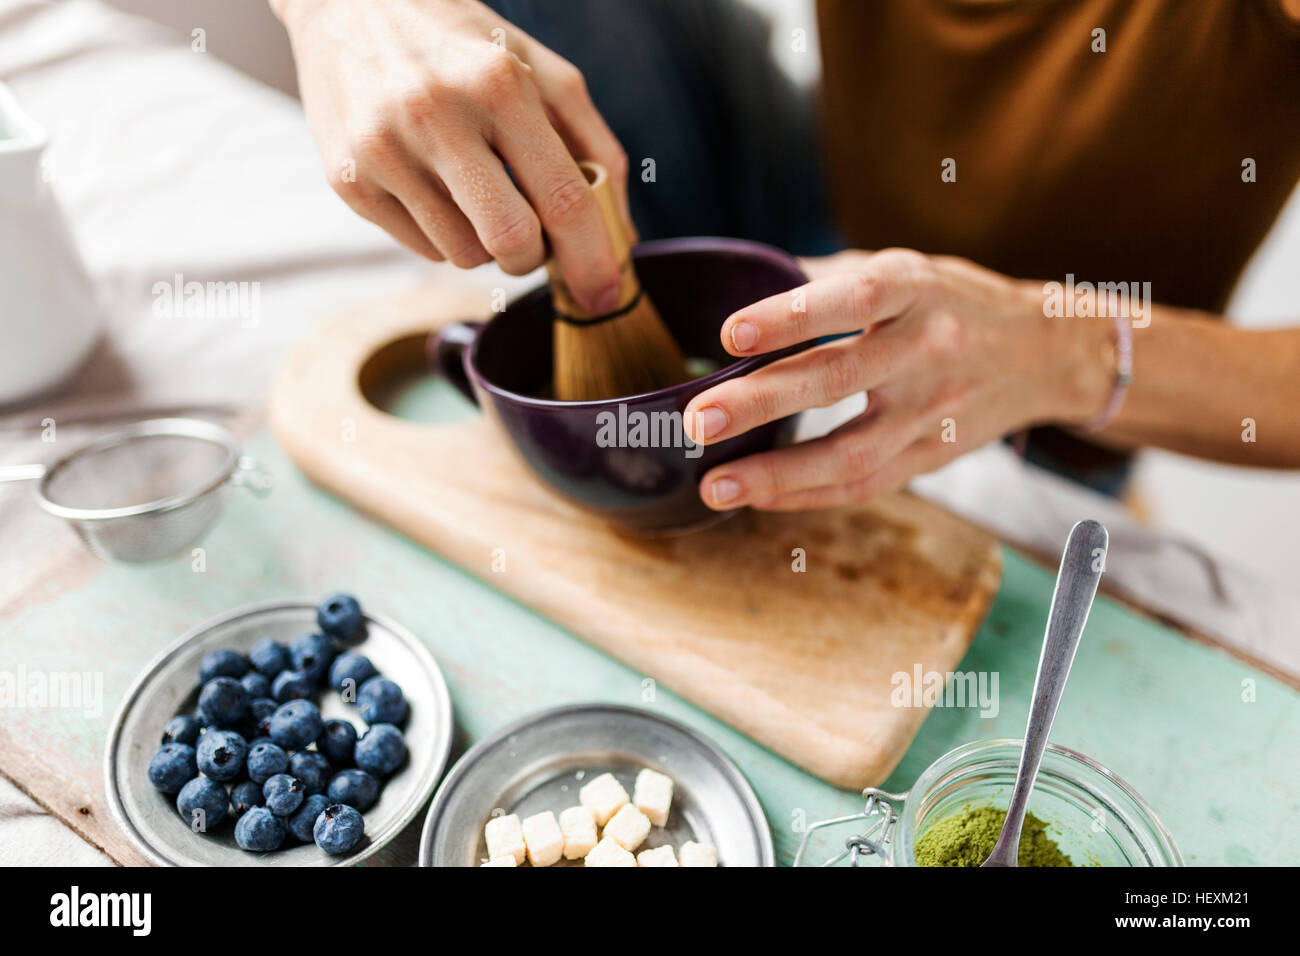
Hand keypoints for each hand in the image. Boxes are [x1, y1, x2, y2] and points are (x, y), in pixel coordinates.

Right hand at [272, 0, 628, 312]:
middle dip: (534, 256)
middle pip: (512, 241)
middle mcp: (435, 115)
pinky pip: (423, 250)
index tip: (605, 296)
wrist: (349, 5)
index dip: (592, 259)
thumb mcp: (541, 72)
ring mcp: (384, 150)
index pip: (562, 198)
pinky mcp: (348, 179)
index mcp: (498, 84)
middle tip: (532, 237)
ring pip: (465, 256)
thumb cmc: (463, 45)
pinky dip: (444, 235)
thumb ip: (593, 147)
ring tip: (473, 191)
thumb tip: (620, 236)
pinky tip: (434, 186)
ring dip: (486, 244)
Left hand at [684, 249, 1114, 509]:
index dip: (791, 316)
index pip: (853, 299)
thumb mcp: (906, 268)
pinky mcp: (932, 456)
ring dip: (776, 472)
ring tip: (714, 485)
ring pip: (850, 452)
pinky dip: (805, 494)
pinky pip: (863, 484)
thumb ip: (830, 277)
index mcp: (917, 289)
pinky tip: (756, 496)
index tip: (729, 334)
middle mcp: (928, 348)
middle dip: (761, 402)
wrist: (1045, 352)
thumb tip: (742, 277)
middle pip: (838, 379)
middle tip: (698, 420)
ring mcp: (932, 411)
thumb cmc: (952, 302)